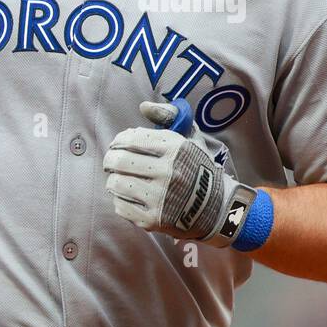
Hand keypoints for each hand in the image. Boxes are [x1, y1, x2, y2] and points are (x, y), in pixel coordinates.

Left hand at [103, 99, 258, 247]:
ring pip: (116, 183)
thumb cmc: (198, 167)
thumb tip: (143, 106)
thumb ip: (168, 115)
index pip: (132, 138)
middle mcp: (168, 172)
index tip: (118, 144)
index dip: (119, 140)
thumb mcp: (191, 136)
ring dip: (114, 180)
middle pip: (119, 161)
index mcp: (176, 149)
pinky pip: (120, 206)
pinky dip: (119, 200)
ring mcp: (160, 198)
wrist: (216, 207)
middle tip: (111, 161)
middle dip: (110, 159)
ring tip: (120, 179)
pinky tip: (129, 196)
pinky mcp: (153, 220)